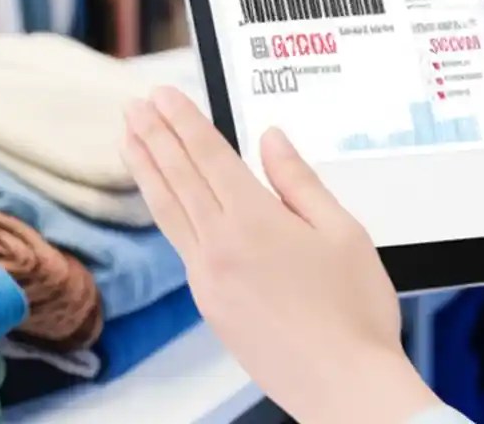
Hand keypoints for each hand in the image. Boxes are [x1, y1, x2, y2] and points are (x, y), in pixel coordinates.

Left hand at [123, 88, 438, 423]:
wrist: (343, 386)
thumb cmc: (355, 313)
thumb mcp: (342, 231)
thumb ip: (298, 180)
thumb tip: (270, 140)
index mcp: (254, 220)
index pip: (207, 155)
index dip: (182, 120)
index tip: (162, 96)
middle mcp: (220, 246)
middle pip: (179, 177)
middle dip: (155, 136)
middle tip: (134, 106)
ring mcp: (208, 278)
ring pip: (168, 211)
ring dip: (147, 170)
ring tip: (128, 141)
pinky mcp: (209, 305)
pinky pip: (180, 245)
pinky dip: (165, 212)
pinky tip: (163, 201)